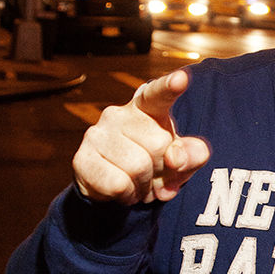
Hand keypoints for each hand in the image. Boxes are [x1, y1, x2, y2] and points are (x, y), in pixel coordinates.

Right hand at [72, 70, 210, 204]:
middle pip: (158, 145)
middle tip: (153, 171)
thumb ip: (193, 154)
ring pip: (138, 167)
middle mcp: (119, 114)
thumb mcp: (183, 159)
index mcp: (147, 107)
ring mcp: (97, 134)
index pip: (158, 94)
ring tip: (139, 181)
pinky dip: (127, 195)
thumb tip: (176, 157)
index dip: (169, 87)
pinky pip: (117, 184)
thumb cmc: (156, 164)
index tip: (181, 79)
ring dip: (145, 185)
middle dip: (162, 167)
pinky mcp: (81, 159)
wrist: (118, 187)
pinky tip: (124, 189)